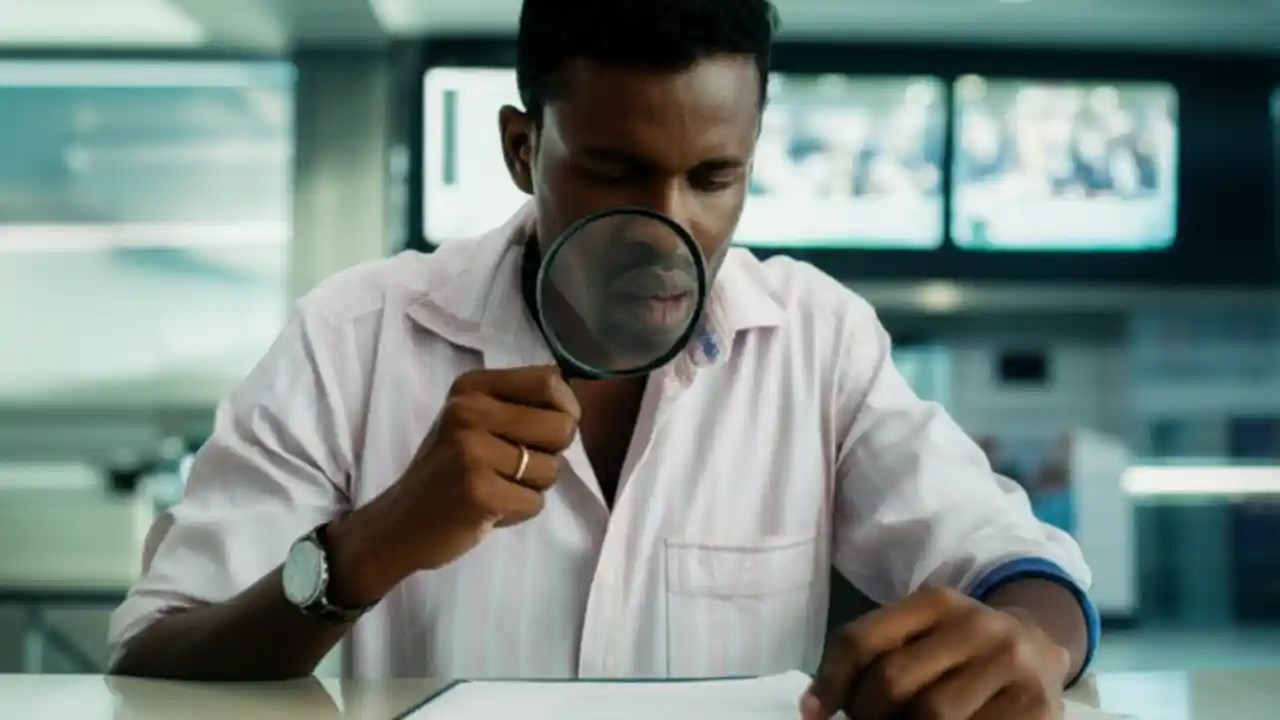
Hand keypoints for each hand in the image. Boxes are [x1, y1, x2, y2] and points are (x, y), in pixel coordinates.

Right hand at [328, 366, 579, 603]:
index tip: (549, 429)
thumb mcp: (472, 421)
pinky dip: (519, 511)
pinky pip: (535, 502)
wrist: (400, 523)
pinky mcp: (478, 492)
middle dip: (552, 453)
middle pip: (561, 426)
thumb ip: (517, 405)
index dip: (565, 408)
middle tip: (517, 466)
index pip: (548, 381)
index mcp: (472, 387)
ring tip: (496, 487)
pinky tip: (489, 508)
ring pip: (551, 469)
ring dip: (533, 487)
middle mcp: (469, 411)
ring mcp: (472, 452)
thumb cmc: (447, 470)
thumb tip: (573, 403)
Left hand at [801, 587, 1070, 719]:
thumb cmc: (960, 647)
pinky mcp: (1037, 708)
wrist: (1041, 647)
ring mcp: (1010, 668)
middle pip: (893, 681)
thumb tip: (817, 707)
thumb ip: (875, 656)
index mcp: (936, 601)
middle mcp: (977, 627)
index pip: (862, 640)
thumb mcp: (920, 632)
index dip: (829, 681)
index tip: (814, 712)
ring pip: (932, 716)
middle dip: (866, 713)